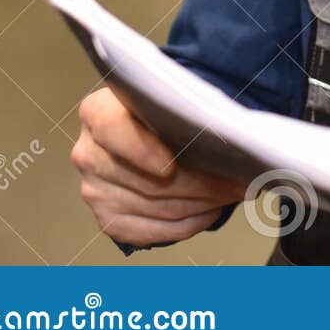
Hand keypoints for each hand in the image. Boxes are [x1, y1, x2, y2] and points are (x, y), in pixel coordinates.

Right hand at [72, 87, 248, 246]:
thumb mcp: (175, 97)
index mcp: (98, 112)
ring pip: (157, 207)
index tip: (171, 166)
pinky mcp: (108, 219)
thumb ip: (191, 110)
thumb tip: (236, 135)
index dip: (143, 151)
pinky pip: (151, 232)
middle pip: (148, 180)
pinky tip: (211, 210)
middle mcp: (89, 153)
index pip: (114, 130)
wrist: (154, 129)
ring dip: (203, 203)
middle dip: (202, 183)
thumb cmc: (169, 111)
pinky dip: (188, 224)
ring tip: (234, 193)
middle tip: (240, 181)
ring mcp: (94, 190)